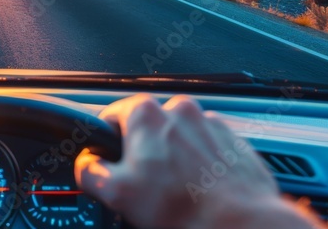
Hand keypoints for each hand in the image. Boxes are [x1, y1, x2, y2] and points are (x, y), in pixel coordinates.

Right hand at [75, 94, 320, 228]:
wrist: (241, 222)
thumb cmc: (183, 208)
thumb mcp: (116, 194)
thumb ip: (89, 170)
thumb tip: (86, 163)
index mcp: (146, 113)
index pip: (109, 117)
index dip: (104, 144)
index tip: (109, 164)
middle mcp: (179, 109)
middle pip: (146, 129)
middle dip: (142, 154)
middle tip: (145, 186)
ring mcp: (210, 124)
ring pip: (178, 139)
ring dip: (174, 159)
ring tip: (177, 191)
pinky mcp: (233, 142)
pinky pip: (207, 149)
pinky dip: (200, 166)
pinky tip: (199, 190)